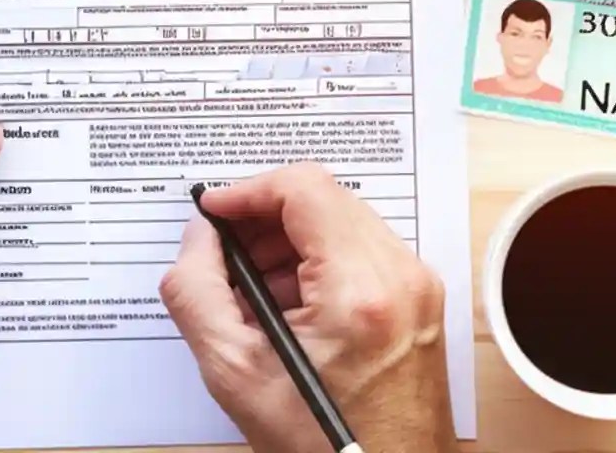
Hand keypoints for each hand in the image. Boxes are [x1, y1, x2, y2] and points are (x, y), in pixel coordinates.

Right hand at [160, 163, 456, 452]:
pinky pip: (361, 251)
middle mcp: (400, 277)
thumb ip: (197, 289)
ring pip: (342, 221)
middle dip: (264, 217)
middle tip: (225, 252)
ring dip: (289, 240)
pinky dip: (317, 262)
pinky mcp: (418, 301)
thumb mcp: (233, 369)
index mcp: (358, 289)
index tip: (214, 212)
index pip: (303, 189)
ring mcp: (417, 288)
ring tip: (252, 288)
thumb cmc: (321, 446)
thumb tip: (198, 238)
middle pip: (324, 199)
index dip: (248, 191)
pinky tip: (286, 304)